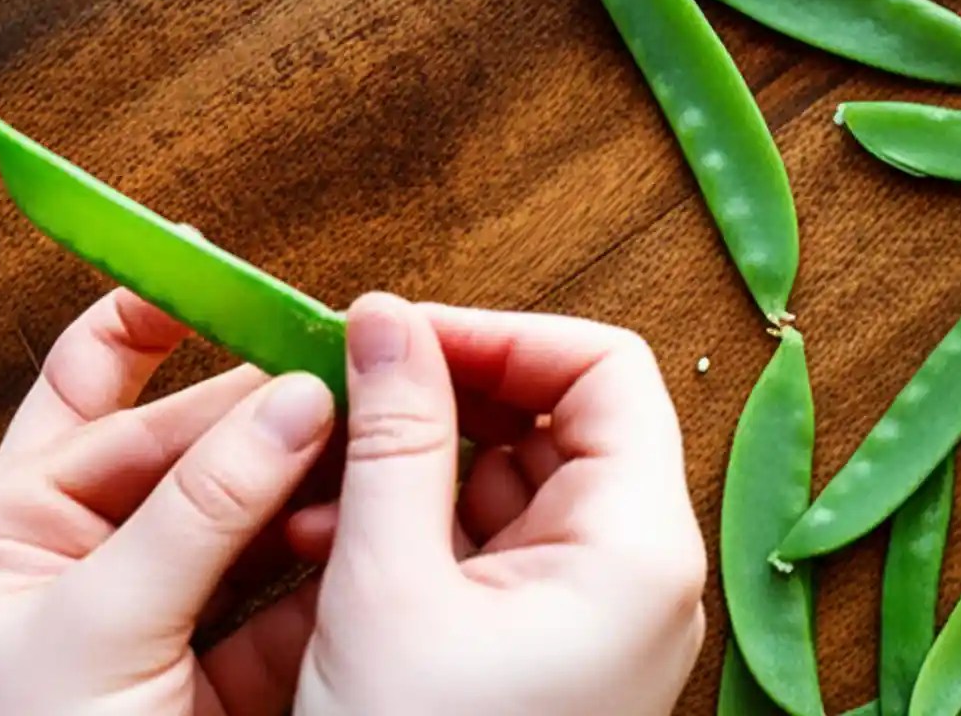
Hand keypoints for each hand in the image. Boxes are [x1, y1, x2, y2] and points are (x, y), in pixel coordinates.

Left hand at [0, 288, 338, 715]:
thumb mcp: (97, 624)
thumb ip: (197, 512)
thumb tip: (286, 407)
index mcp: (16, 523)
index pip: (97, 399)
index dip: (155, 325)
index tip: (210, 262)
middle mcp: (88, 552)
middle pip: (192, 449)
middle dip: (267, 415)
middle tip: (343, 374)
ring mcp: (164, 606)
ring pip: (253, 518)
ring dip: (310, 490)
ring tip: (371, 452)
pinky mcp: (225, 662)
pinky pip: (290, 593)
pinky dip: (332, 570)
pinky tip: (368, 534)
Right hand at [287, 294, 706, 715]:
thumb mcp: (389, 587)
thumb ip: (392, 439)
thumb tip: (384, 321)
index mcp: (636, 549)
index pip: (605, 368)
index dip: (500, 335)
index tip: (402, 335)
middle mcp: (635, 573)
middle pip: (558, 420)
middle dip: (444, 400)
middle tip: (352, 392)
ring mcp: (594, 610)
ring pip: (514, 483)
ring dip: (415, 468)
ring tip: (323, 490)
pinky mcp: (547, 640)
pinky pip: (493, 545)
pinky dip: (420, 529)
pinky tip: (339, 545)